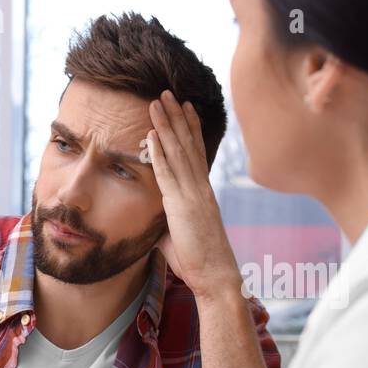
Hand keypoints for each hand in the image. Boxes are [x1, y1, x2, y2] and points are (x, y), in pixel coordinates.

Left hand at [146, 90, 242, 300]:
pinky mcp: (182, 206)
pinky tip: (152, 135)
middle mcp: (199, 187)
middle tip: (167, 92)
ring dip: (166, 125)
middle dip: (176, 116)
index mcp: (201, 192)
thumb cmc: (198, 261)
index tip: (184, 107)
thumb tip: (155, 225)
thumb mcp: (177, 237)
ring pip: (178, 152)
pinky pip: (168, 174)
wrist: (215, 275)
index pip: (194, 152)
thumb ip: (166, 224)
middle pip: (187, 144)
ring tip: (156, 102)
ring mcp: (193, 194)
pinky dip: (160, 153)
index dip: (189, 128)